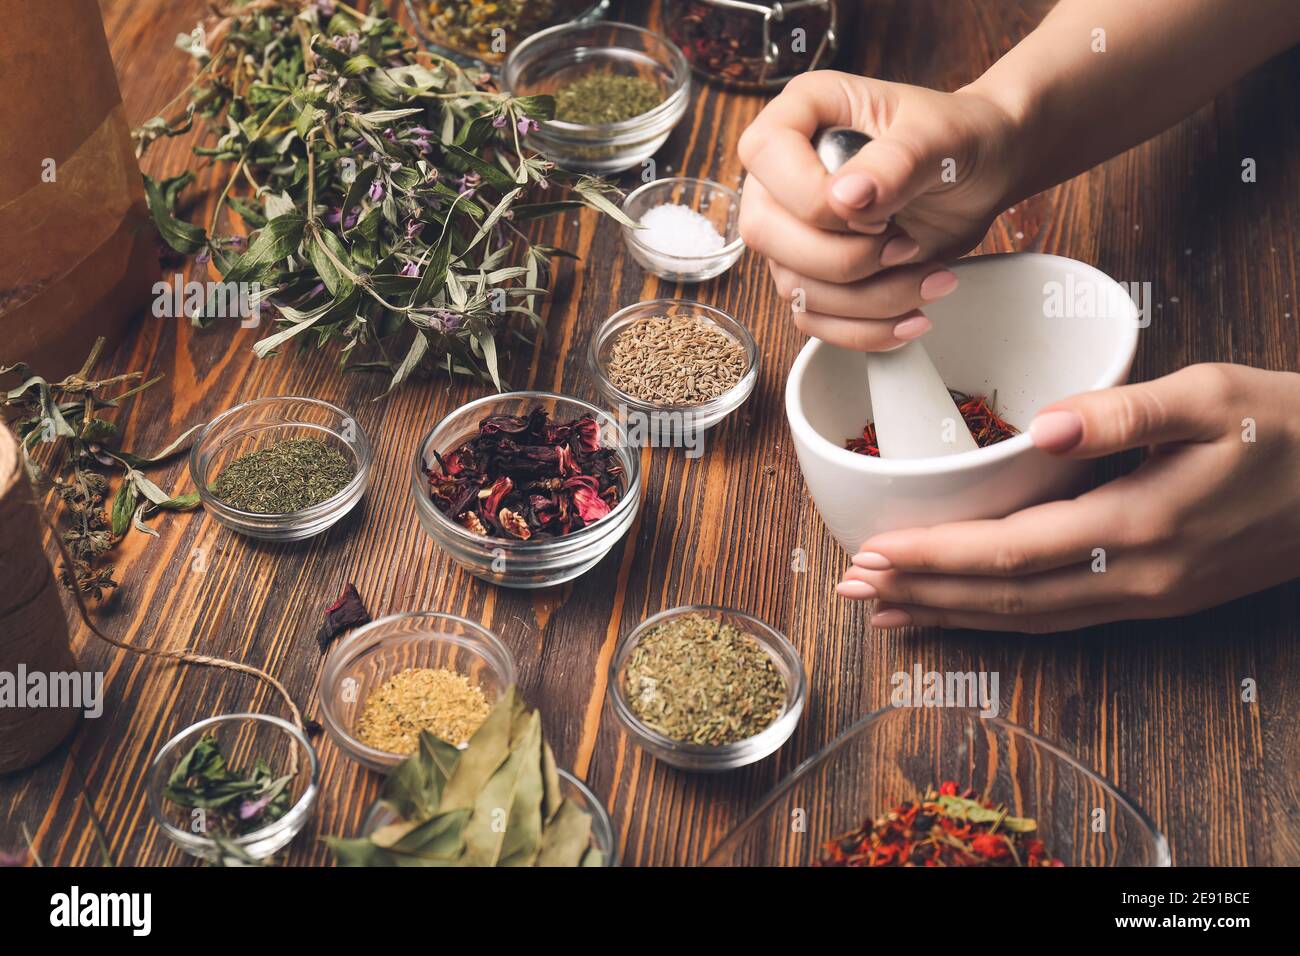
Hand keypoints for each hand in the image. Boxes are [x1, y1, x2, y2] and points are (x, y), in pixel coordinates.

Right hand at [737, 70, 1023, 350]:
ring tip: (931, 277)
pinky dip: (867, 328)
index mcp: (803, 113)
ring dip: (869, 299)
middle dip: (845, 259)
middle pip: (765, 232)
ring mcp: (792, 229)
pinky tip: (914, 313)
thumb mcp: (939, 137)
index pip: (763, 155)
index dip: (812, 198)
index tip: (878, 212)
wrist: (985, 174)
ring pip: (794, 286)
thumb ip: (894, 162)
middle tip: (907, 245)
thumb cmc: (961, 138)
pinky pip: (814, 319)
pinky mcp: (811, 275)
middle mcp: (783, 173)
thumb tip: (845, 199)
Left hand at [836, 364, 1299, 631]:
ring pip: (1027, 619)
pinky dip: (999, 617)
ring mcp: (1146, 599)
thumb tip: (1045, 427)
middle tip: (853, 588)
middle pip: (1004, 598)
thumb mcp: (1215, 397)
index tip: (873, 553)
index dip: (935, 556)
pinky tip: (964, 611)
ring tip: (888, 610)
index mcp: (1137, 526)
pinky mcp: (1154, 599)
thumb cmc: (1289, 429)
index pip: (1009, 553)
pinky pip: (1058, 618)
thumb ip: (1125, 413)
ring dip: (951, 613)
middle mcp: (1133, 579)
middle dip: (923, 592)